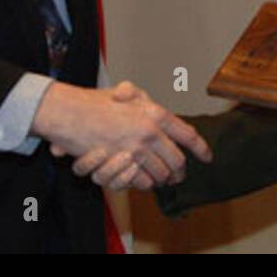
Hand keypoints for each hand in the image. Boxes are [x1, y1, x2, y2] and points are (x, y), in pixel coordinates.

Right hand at [33, 80, 211, 188]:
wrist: (69, 113)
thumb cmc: (94, 102)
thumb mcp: (123, 92)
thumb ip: (141, 98)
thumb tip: (152, 103)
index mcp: (155, 114)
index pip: (188, 135)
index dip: (201, 148)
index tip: (207, 157)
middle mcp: (150, 132)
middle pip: (177, 161)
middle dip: (180, 171)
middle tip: (178, 175)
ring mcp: (137, 150)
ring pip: (161, 175)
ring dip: (162, 179)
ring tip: (161, 178)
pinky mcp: (122, 165)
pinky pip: (143, 182)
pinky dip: (145, 183)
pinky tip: (143, 179)